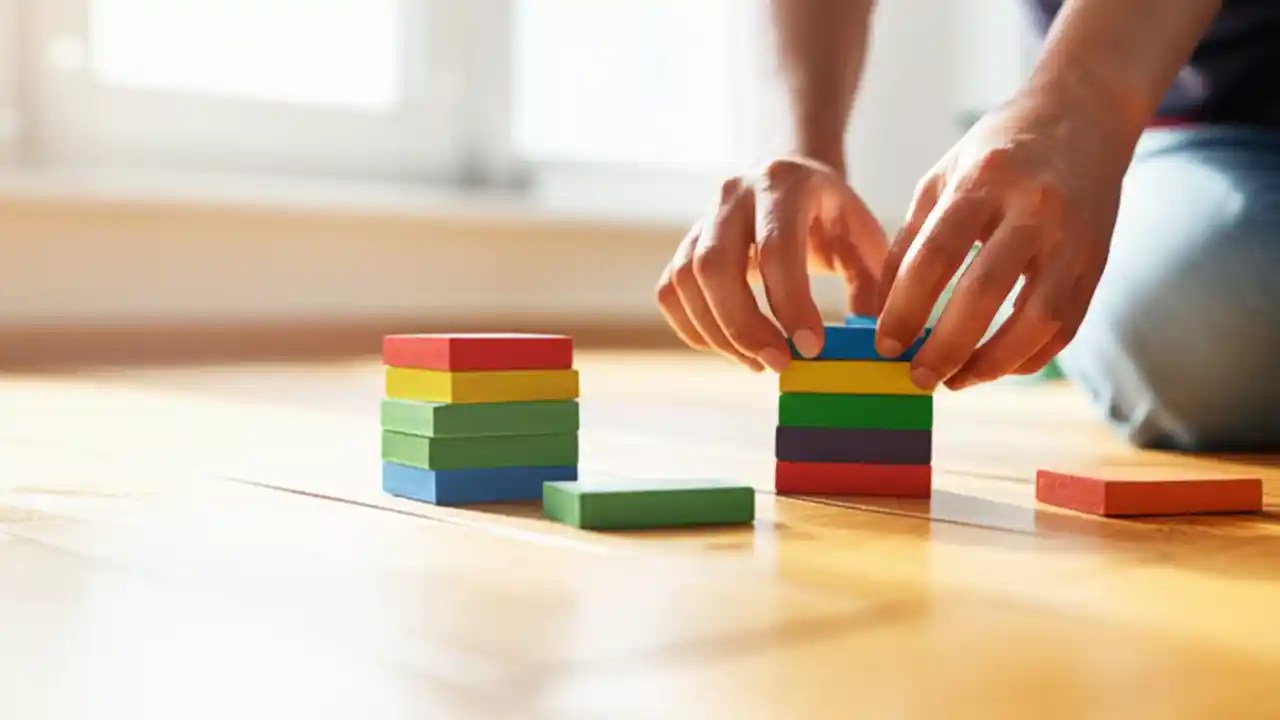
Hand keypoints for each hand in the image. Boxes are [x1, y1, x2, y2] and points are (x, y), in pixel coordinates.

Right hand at [656, 157, 888, 372]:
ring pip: (686, 282)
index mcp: (783, 184)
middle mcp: (732, 195)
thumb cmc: (830, 215)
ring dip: (718, 334)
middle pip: (715, 266)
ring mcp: (701, 219)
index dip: (790, 303)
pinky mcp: (684, 245)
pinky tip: (730, 348)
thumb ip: (873, 284)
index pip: (777, 248)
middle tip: (778, 363)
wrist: (789, 179)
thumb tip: (874, 343)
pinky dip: (694, 329)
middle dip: (743, 326)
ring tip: (757, 361)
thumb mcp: (862, 236)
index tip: (811, 348)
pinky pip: (671, 292)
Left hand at [875, 88, 1137, 390]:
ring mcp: (1073, 238)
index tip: (885, 344)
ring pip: (1036, 319)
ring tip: (955, 381)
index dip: (906, 308)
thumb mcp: (942, 176)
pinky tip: (995, 367)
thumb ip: (911, 240)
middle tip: (917, 377)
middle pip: (985, 292)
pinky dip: (1029, 356)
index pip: (936, 256)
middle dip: (946, 347)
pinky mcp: (1098, 262)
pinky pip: (1066, 325)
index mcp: (984, 181)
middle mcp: (1034, 209)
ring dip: (992, 363)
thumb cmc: (999, 149)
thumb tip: (882, 311)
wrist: (1085, 113)